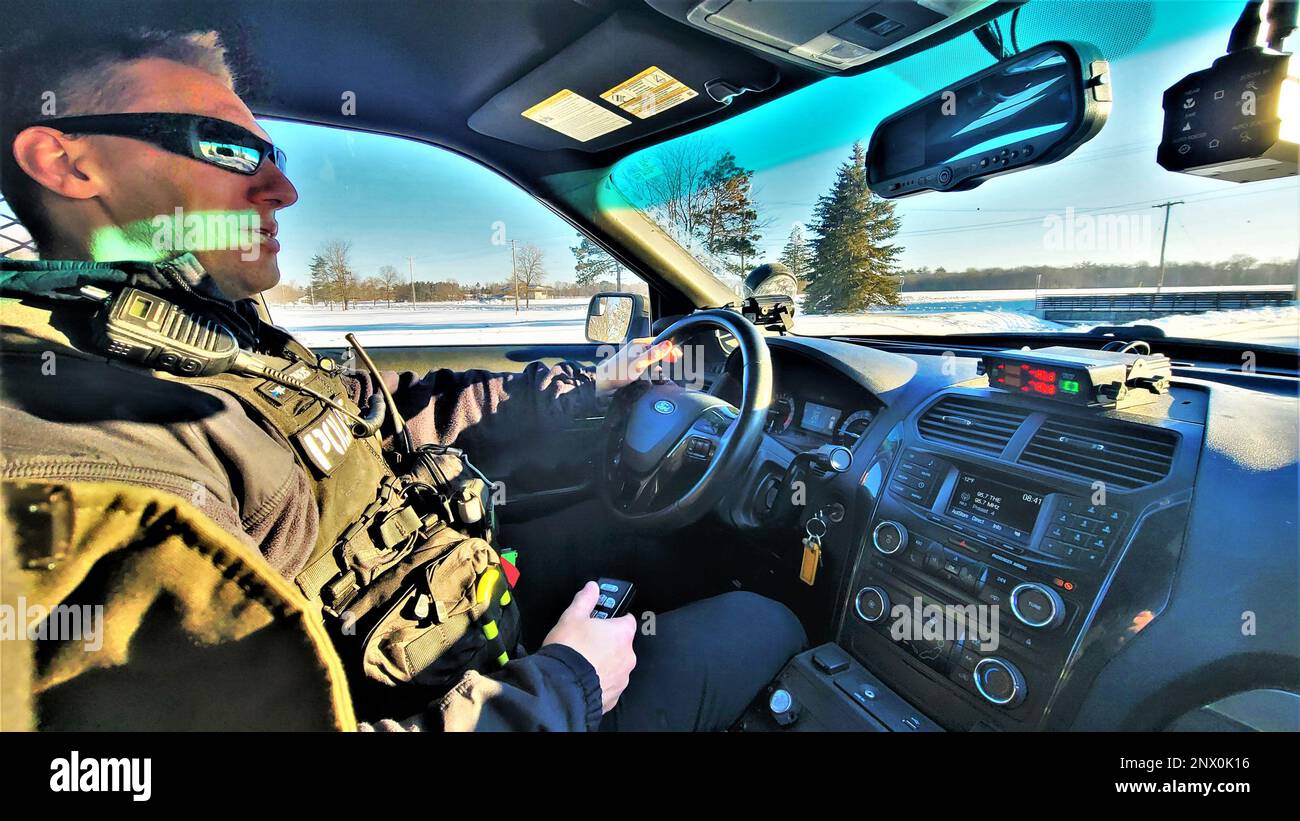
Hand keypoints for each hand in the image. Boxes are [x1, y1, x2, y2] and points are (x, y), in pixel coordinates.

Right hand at [542, 582, 636, 713]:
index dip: (615, 619)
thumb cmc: (569, 648)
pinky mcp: (614, 698)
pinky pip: (609, 685)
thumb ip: (585, 600)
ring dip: (605, 664)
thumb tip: (593, 587)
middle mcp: (628, 657)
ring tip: (582, 664)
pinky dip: (600, 682)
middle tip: (587, 643)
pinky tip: (583, 679)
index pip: (628, 620)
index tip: (602, 621)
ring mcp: (622, 679)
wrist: (560, 688)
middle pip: (621, 645)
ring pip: (616, 666)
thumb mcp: (572, 617)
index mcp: (622, 634)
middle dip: (607, 643)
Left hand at [593, 337, 679, 396]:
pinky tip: (655, 373)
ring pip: (651, 356)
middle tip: (675, 360)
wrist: (603, 382)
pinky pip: (646, 364)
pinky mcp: (632, 365)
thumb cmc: (618, 372)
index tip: (678, 355)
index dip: (669, 348)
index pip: (659, 342)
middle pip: (656, 349)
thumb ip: (654, 354)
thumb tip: (667, 344)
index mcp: (638, 345)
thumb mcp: (639, 363)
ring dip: (660, 361)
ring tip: (667, 366)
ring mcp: (634, 357)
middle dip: (666, 354)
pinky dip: (653, 368)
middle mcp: (636, 349)